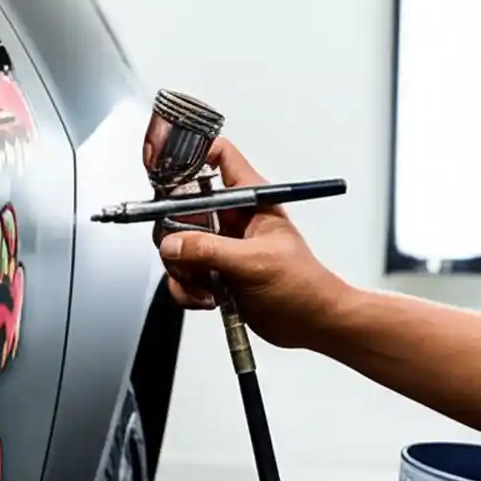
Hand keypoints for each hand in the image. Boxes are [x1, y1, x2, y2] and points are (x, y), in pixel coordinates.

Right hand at [156, 138, 351, 348]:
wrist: (309, 323)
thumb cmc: (303, 285)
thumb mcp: (255, 262)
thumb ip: (209, 250)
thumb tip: (173, 244)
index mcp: (250, 199)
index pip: (219, 157)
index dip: (193, 157)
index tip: (170, 179)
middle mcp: (231, 218)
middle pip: (183, 204)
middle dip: (176, 233)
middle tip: (186, 253)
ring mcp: (219, 244)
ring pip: (176, 243)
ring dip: (182, 268)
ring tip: (205, 285)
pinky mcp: (212, 271)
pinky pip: (181, 272)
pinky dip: (185, 289)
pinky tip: (207, 298)